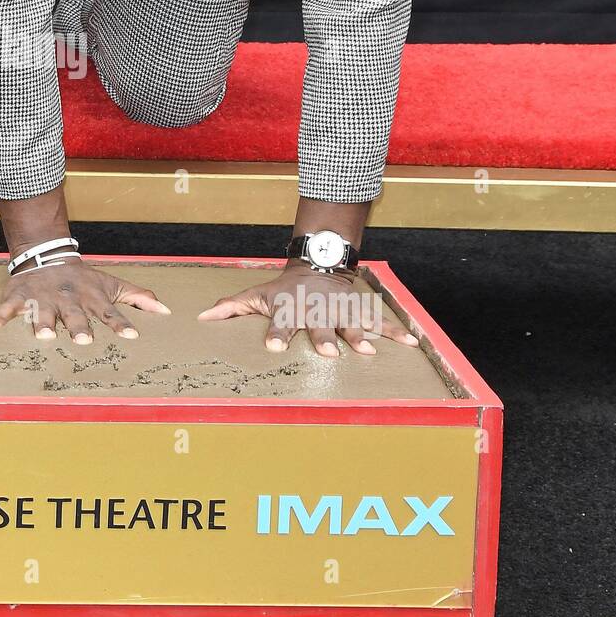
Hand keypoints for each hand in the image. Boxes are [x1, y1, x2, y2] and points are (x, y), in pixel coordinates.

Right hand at [0, 259, 170, 343]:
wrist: (47, 255)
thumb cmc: (83, 279)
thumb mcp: (111, 284)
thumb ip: (138, 298)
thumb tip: (167, 311)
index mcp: (91, 298)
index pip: (109, 312)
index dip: (121, 324)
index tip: (133, 336)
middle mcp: (68, 300)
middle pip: (75, 316)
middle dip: (80, 327)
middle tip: (84, 341)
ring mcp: (43, 298)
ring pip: (43, 313)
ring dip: (43, 325)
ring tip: (44, 337)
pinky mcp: (20, 297)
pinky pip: (8, 309)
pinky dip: (0, 317)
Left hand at [196, 261, 417, 357]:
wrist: (317, 264)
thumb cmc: (283, 288)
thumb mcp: (257, 294)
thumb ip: (231, 308)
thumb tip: (201, 318)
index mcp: (289, 309)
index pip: (280, 322)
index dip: (277, 333)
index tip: (275, 345)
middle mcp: (315, 311)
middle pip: (319, 325)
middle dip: (324, 337)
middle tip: (327, 352)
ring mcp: (339, 311)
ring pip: (350, 323)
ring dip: (359, 336)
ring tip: (368, 351)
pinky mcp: (358, 311)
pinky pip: (379, 322)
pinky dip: (396, 332)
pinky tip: (413, 343)